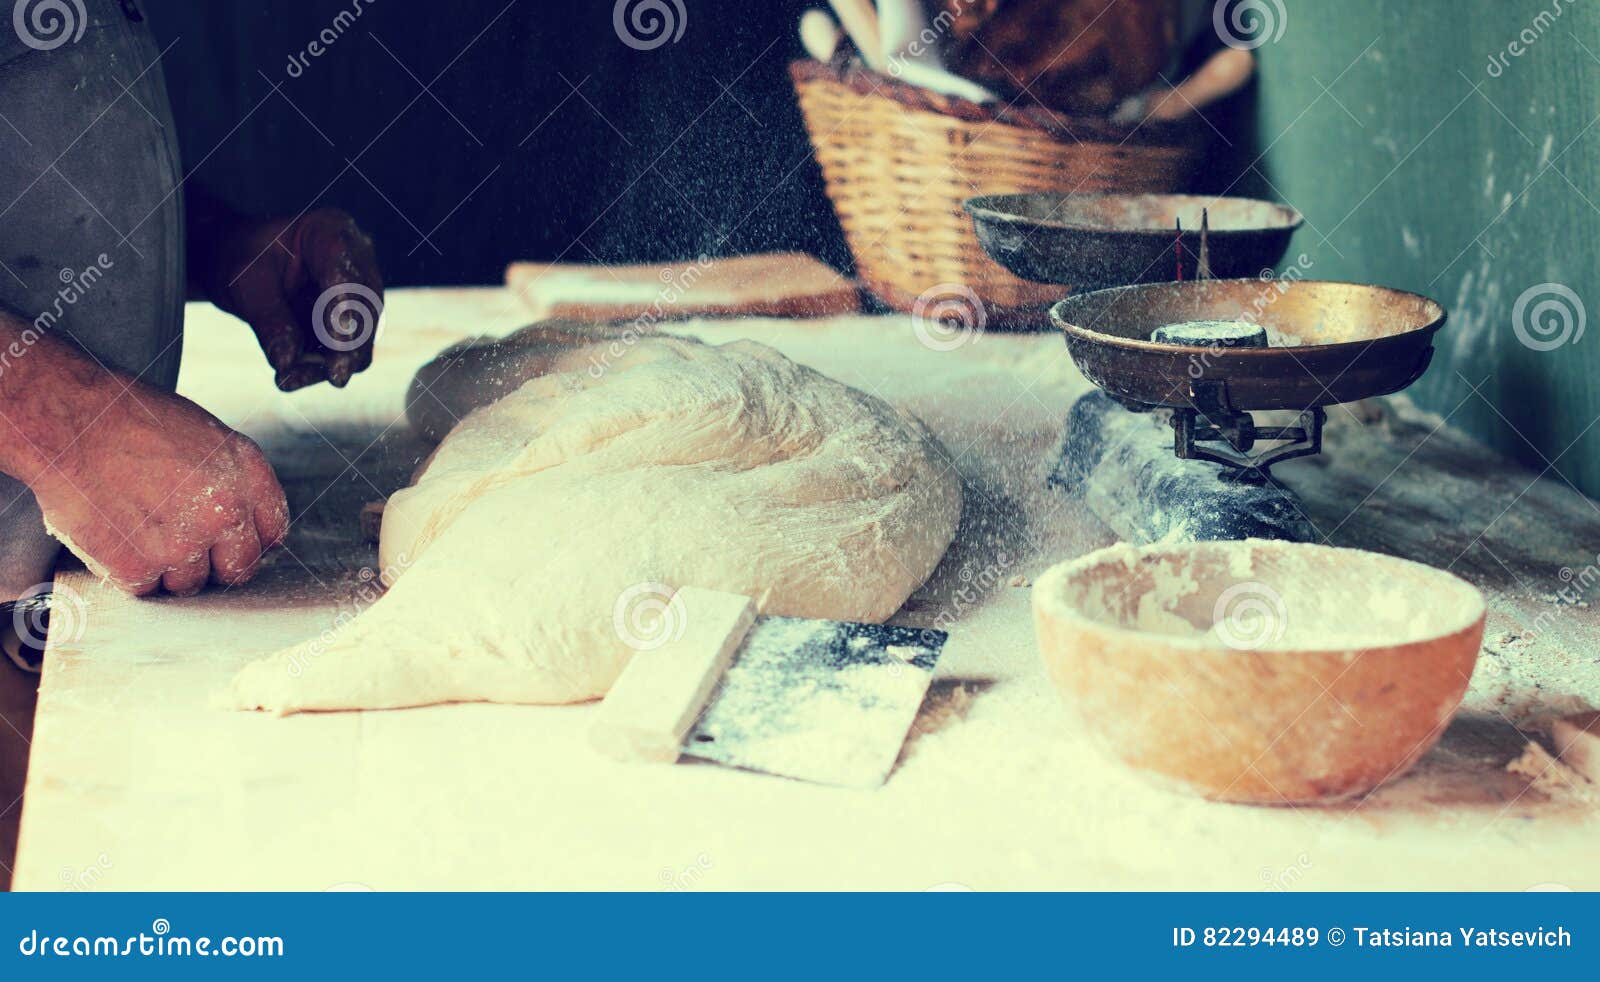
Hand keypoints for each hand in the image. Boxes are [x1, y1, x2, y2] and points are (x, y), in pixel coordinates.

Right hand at [31, 382, 289, 595]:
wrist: (71, 421)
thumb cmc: (131, 419)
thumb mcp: (207, 437)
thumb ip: (232, 481)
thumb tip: (243, 520)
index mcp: (248, 477)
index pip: (272, 533)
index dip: (249, 541)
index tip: (232, 544)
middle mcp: (225, 513)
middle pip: (239, 569)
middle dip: (215, 563)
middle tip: (184, 545)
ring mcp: (184, 544)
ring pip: (191, 584)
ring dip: (168, 568)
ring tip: (139, 529)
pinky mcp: (139, 566)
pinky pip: (146, 589)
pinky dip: (128, 571)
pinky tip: (117, 536)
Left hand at [199, 208, 383, 390]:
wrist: (242, 261)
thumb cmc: (242, 260)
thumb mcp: (246, 287)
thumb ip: (270, 322)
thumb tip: (288, 363)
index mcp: (330, 232)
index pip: (346, 276)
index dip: (344, 316)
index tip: (339, 352)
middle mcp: (357, 259)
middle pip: (365, 310)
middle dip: (346, 348)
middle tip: (331, 378)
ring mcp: (360, 289)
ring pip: (363, 336)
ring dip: (331, 363)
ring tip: (289, 379)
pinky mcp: (355, 317)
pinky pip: (350, 350)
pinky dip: (322, 366)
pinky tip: (291, 377)